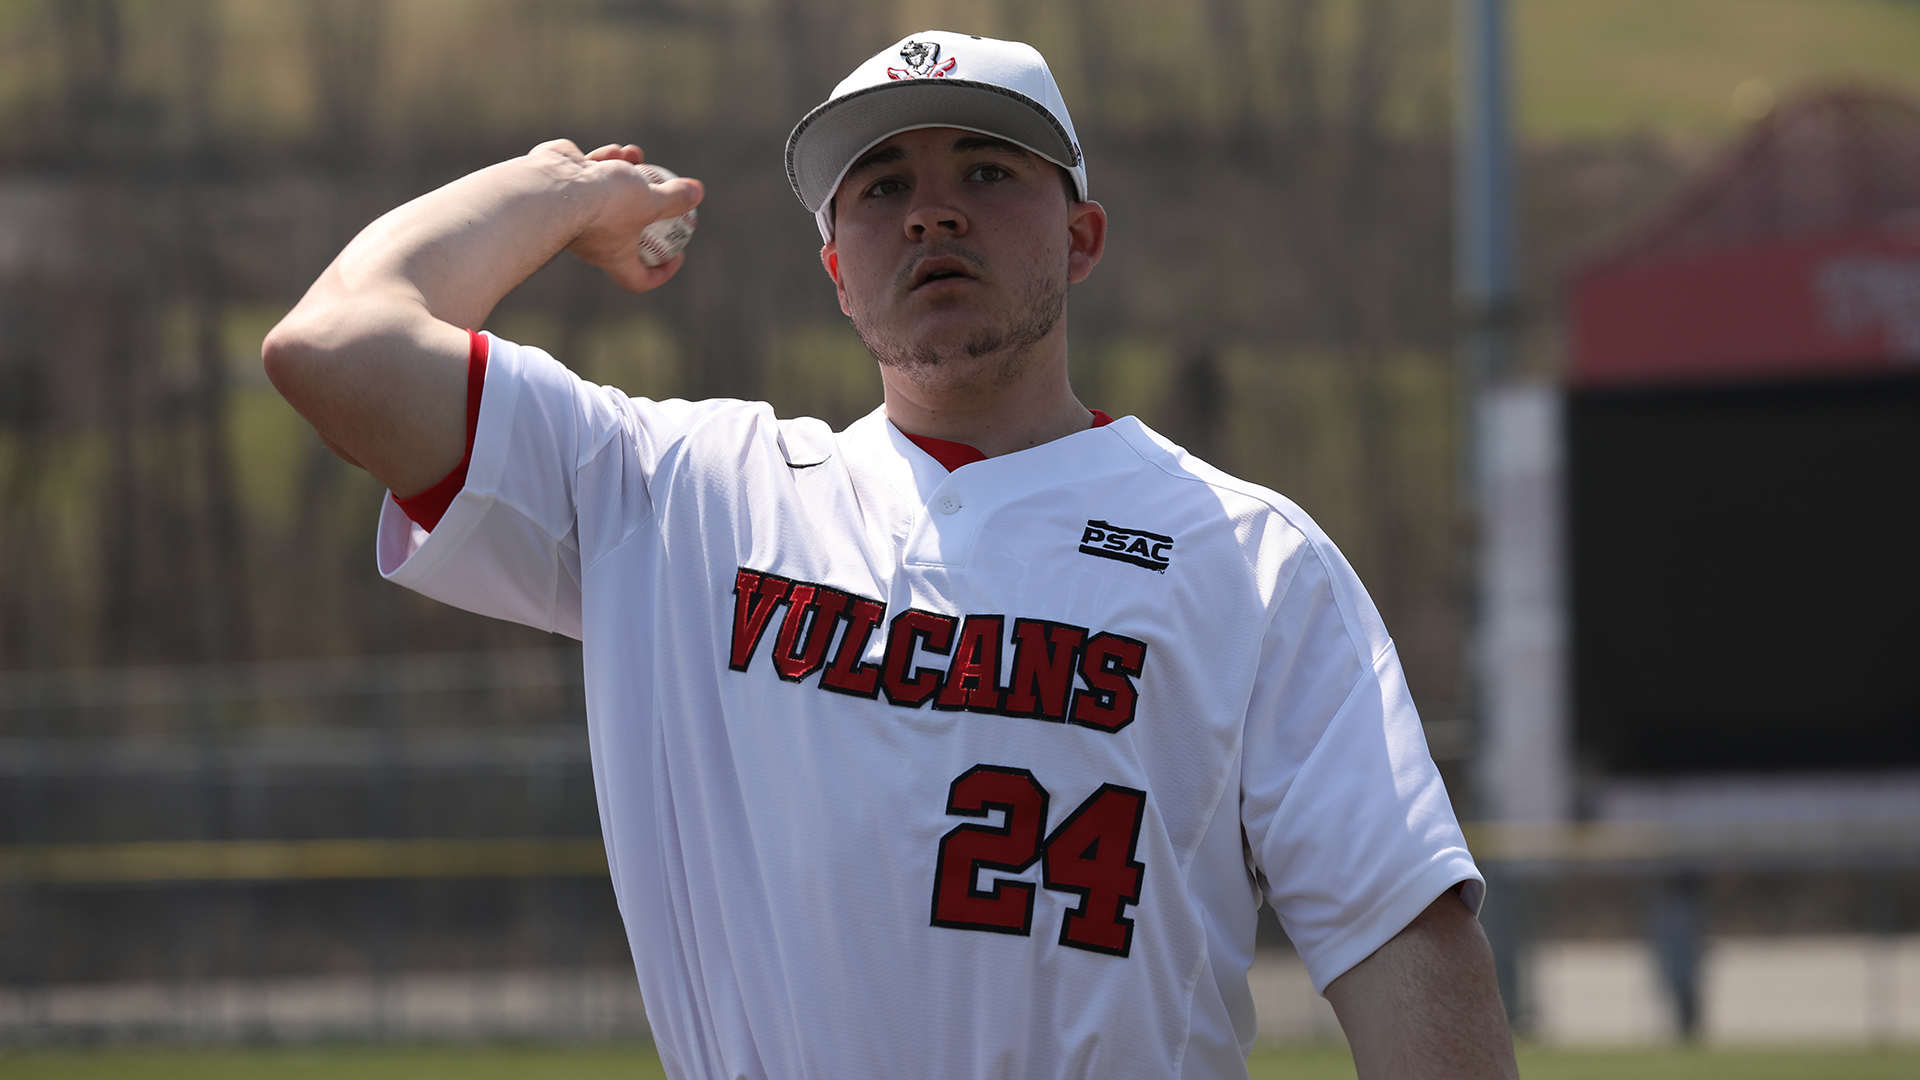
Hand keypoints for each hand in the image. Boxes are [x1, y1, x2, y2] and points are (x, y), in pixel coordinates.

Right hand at [531, 140, 704, 292]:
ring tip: (637, 156)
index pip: (638, 279)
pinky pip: (590, 175)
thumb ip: (675, 200)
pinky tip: (616, 150)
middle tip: (661, 193)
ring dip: (627, 172)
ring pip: (607, 194)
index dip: (661, 272)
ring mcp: (573, 213)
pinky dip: (606, 161)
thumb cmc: (604, 203)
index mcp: (613, 256)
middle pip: (625, 231)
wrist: (552, 185)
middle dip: (646, 207)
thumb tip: (697, 193)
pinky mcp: (562, 187)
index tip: (677, 254)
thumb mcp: (651, 202)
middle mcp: (591, 240)